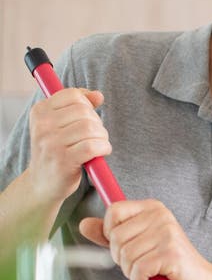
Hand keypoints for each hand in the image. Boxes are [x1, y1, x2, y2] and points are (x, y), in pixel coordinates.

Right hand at [28, 88, 110, 204]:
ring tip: (99, 145)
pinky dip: (104, 148)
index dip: (88, 106)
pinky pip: (93, 146)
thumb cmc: (55, 152)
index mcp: (40, 111)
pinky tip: (101, 153)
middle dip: (97, 123)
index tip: (88, 119)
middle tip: (96, 136)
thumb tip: (98, 95)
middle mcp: (43, 125)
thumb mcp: (59, 125)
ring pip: (90, 128)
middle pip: (84, 111)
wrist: (42, 184)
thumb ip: (78, 107)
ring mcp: (52, 143)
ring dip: (102, 137)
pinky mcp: (64, 161)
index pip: (73, 95)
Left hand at [79, 199, 211, 279]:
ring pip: (125, 256)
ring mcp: (167, 233)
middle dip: (122, 259)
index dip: (110, 234)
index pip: (113, 211)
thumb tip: (83, 224)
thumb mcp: (137, 245)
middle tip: (142, 265)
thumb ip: (111, 234)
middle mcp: (161, 216)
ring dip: (132, 273)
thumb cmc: (168, 264)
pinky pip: (138, 270)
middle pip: (116, 237)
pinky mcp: (171, 254)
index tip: (127, 247)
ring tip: (150, 273)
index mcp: (153, 207)